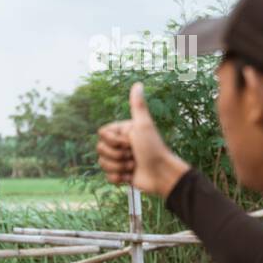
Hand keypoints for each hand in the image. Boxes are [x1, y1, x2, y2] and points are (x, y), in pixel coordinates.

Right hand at [96, 82, 189, 197]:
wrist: (162, 174)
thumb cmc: (154, 148)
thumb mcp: (144, 125)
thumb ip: (138, 106)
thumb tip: (138, 84)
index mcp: (123, 131)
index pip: (101, 134)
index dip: (114, 140)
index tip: (130, 142)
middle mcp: (120, 144)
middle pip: (100, 149)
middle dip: (117, 155)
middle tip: (133, 155)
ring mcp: (120, 159)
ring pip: (102, 163)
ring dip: (119, 167)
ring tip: (134, 166)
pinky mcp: (121, 175)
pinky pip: (107, 177)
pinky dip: (119, 178)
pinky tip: (130, 176)